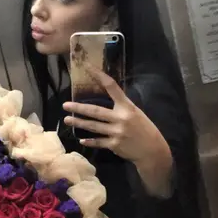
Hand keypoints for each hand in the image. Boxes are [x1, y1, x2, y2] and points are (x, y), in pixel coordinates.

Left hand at [63, 65, 173, 196]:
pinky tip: (81, 140)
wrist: (152, 150)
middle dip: (79, 108)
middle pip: (95, 111)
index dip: (99, 76)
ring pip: (93, 127)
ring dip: (79, 123)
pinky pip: (98, 142)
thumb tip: (106, 101)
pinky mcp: (114, 145)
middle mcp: (120, 118)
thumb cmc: (144, 129)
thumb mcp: (136, 113)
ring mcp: (116, 132)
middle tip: (65, 105)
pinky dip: (90, 141)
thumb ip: (121, 107)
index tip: (87, 67)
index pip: (112, 87)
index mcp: (127, 107)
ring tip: (67, 120)